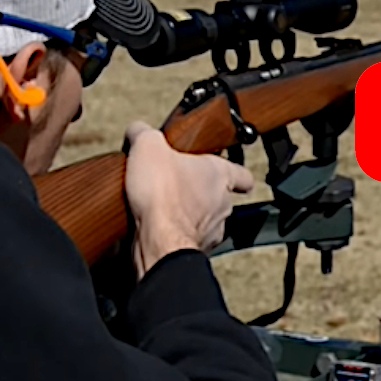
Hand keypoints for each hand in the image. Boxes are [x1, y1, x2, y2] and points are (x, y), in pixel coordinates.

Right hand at [123, 121, 254, 279]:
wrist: (158, 240)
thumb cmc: (163, 193)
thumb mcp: (148, 147)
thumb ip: (145, 133)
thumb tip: (138, 130)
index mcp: (219, 175)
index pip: (242, 174)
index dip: (238, 173)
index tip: (234, 174)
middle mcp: (222, 204)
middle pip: (220, 197)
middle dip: (201, 193)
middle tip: (178, 187)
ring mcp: (212, 230)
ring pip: (206, 221)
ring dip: (189, 216)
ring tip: (164, 210)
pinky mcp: (195, 250)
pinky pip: (189, 240)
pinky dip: (176, 236)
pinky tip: (158, 230)